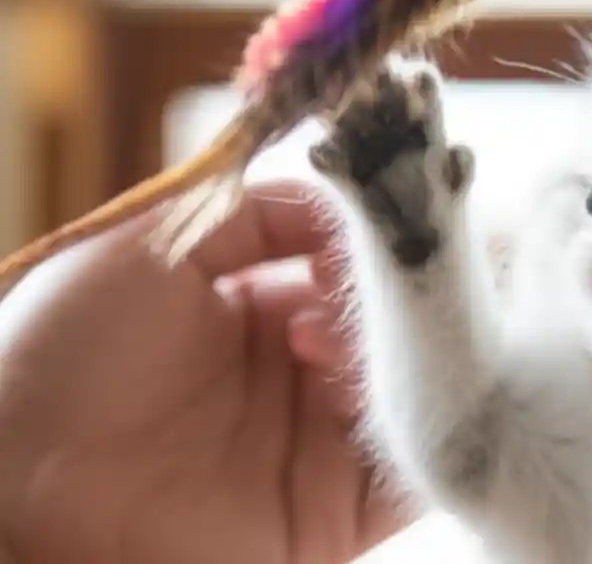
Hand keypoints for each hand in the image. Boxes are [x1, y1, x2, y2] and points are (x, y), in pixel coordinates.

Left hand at [0, 181, 401, 563]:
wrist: (15, 489)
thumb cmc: (59, 357)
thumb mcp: (151, 242)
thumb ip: (255, 210)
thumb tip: (352, 196)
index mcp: (257, 307)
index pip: (353, 263)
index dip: (372, 235)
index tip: (381, 211)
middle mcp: (298, 374)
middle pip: (395, 320)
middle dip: (393, 289)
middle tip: (363, 276)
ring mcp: (320, 444)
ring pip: (417, 383)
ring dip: (400, 349)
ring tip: (319, 339)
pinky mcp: (336, 514)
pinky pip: (420, 471)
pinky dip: (431, 425)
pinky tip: (377, 389)